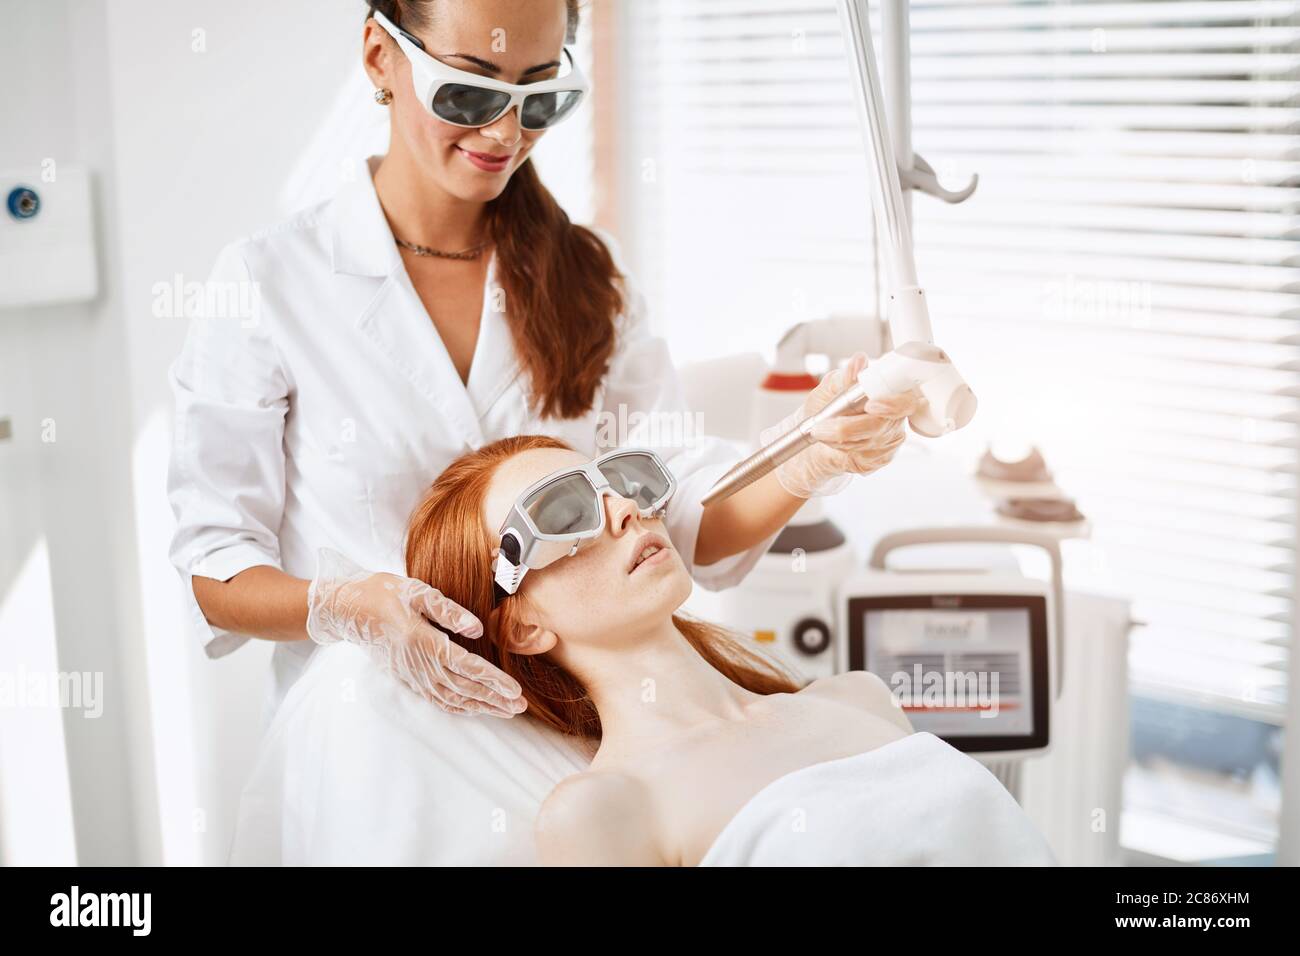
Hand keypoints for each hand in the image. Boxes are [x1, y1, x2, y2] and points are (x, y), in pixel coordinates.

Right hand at [306, 548, 525, 717]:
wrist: (348, 609)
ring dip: (481, 707)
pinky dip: (458, 707)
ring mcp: (412, 675)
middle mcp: (418, 664)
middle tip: (520, 706)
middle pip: (463, 688)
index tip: (515, 690)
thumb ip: (448, 610)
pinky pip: (436, 699)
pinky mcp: (407, 679)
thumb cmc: (384, 593)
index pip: (466, 665)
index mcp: (423, 641)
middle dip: (494, 699)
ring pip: (452, 698)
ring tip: (506, 711)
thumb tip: (477, 628)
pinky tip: (475, 710)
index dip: (492, 680)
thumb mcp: (416, 590)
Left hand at [762, 352, 925, 498]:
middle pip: (883, 425)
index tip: (871, 405)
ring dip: (838, 437)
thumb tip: (858, 362)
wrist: (818, 434)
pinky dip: (841, 449)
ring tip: (820, 429)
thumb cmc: (830, 406)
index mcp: (893, 392)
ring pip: (869, 442)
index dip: (892, 404)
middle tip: (823, 426)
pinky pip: (864, 457)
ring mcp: (891, 440)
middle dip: (849, 427)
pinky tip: (833, 441)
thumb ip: (845, 376)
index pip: (906, 399)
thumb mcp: (831, 386)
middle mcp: (897, 417)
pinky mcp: (881, 458)